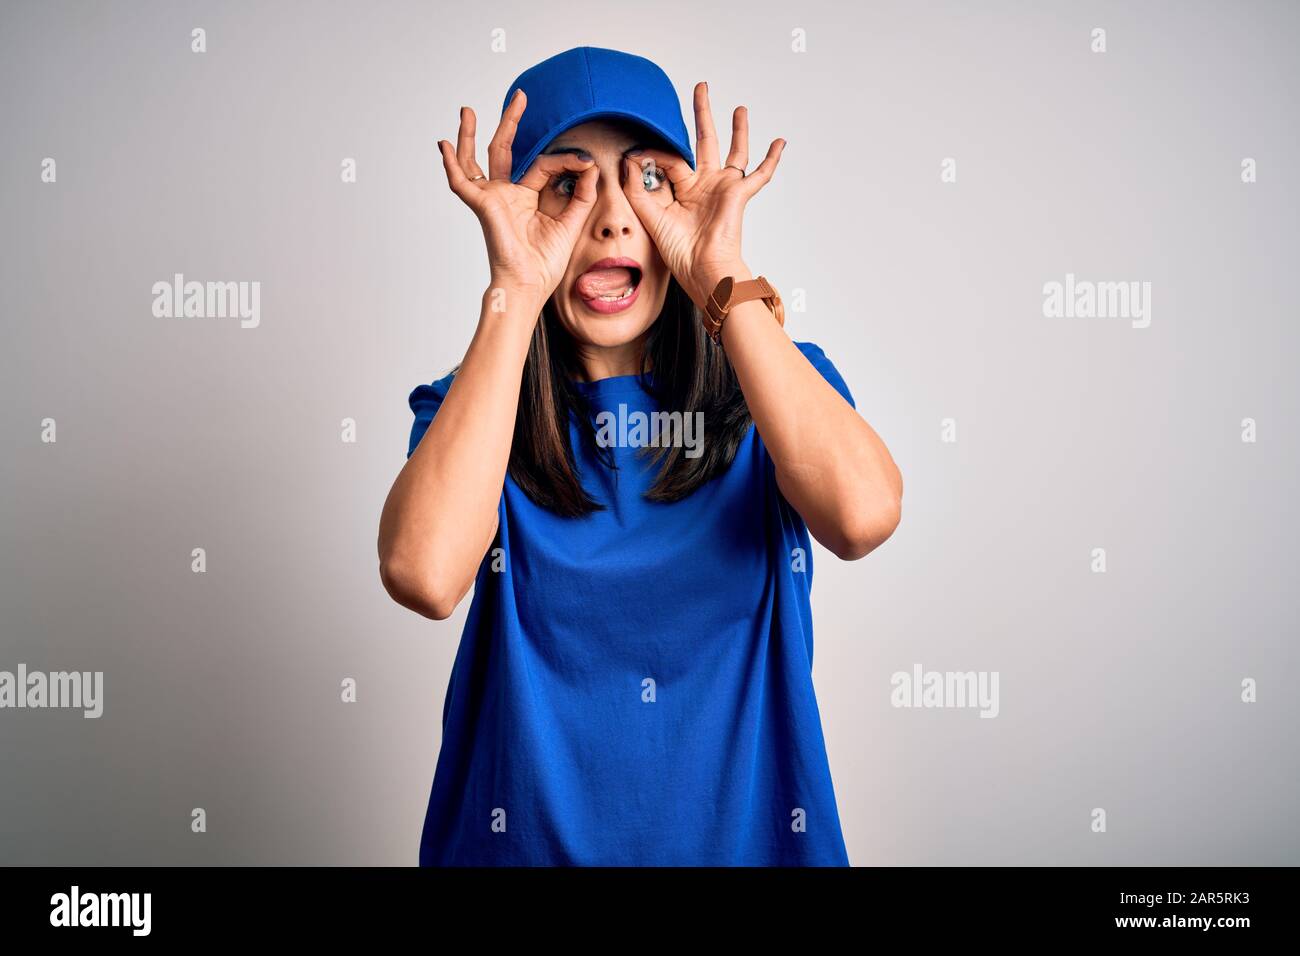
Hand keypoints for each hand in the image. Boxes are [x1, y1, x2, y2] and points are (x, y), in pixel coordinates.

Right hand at [438, 89, 600, 306]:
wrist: (529, 284)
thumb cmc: (544, 263)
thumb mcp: (571, 222)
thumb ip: (581, 195)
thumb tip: (589, 166)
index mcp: (526, 198)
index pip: (543, 165)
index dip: (566, 160)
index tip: (586, 162)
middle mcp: (506, 195)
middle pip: (504, 150)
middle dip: (510, 122)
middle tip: (519, 97)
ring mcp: (492, 198)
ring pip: (477, 159)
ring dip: (471, 135)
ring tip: (468, 110)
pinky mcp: (482, 204)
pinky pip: (461, 182)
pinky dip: (451, 163)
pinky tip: (443, 145)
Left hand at [619, 82, 785, 309]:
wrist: (702, 270)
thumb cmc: (680, 253)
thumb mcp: (649, 217)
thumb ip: (637, 189)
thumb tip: (629, 160)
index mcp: (684, 191)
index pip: (671, 159)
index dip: (654, 154)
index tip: (636, 155)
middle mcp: (705, 186)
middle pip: (704, 142)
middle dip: (702, 115)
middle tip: (701, 89)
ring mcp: (724, 188)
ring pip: (734, 151)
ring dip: (738, 129)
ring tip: (740, 108)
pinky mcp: (738, 194)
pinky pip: (760, 174)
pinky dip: (771, 158)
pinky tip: (780, 142)